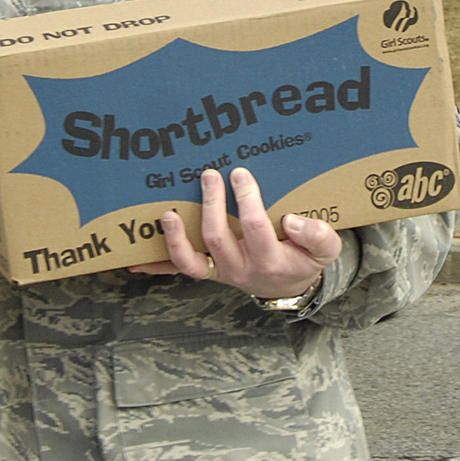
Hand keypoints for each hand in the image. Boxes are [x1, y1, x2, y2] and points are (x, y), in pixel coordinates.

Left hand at [128, 167, 340, 300]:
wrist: (290, 286)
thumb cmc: (304, 260)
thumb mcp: (326, 250)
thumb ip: (318, 236)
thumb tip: (292, 220)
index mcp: (269, 260)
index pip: (254, 227)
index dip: (246, 200)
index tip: (240, 174)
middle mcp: (239, 269)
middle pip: (217, 237)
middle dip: (211, 204)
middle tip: (209, 175)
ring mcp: (220, 271)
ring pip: (190, 260)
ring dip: (174, 237)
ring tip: (166, 214)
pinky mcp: (207, 271)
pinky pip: (179, 270)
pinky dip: (156, 266)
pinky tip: (134, 260)